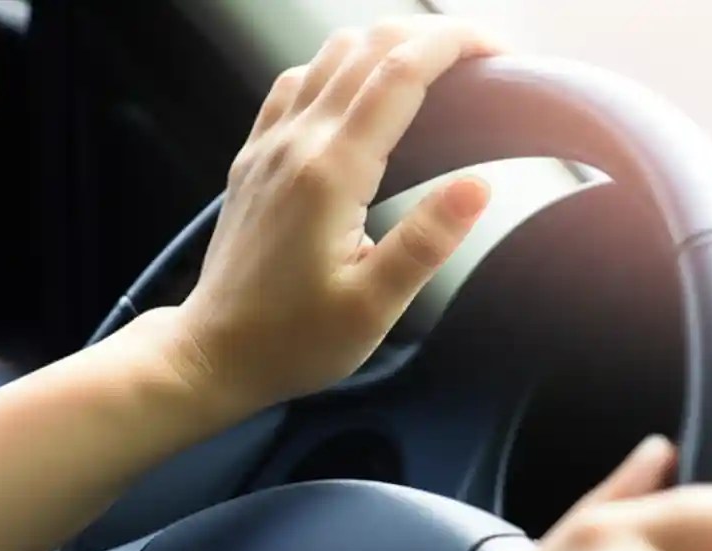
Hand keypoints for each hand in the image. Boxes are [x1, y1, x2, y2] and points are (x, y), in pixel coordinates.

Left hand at [149, 17, 504, 410]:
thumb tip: (478, 186)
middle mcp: (295, 144)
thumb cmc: (293, 340)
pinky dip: (339, 67)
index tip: (498, 50)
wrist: (213, 353)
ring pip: (328, 55)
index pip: (400, 74)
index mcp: (330, 173)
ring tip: (431, 68)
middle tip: (478, 58)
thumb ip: (426, 242)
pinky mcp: (254, 158)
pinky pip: (296, 84)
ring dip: (384, 45)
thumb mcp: (373, 307)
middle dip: (429, 36)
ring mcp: (268, 146)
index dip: (454, 45)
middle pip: (366, 47)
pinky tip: (360, 92)